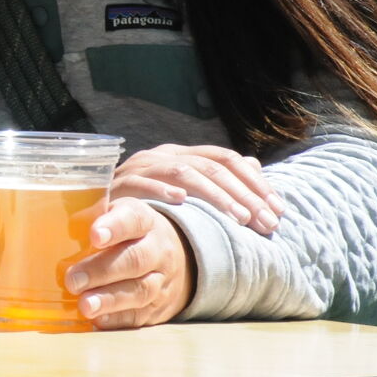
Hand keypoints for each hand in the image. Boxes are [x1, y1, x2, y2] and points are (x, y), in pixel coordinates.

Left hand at [66, 199, 193, 329]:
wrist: (177, 259)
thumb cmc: (128, 233)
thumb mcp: (117, 214)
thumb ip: (91, 214)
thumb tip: (46, 219)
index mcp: (144, 221)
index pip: (134, 219)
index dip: (115, 227)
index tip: (94, 236)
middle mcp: (157, 250)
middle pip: (135, 259)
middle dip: (102, 271)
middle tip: (72, 280)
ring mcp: (160, 281)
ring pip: (140, 290)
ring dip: (109, 300)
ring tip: (84, 305)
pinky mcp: (156, 308)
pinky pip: (140, 315)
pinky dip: (117, 318)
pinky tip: (98, 320)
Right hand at [112, 144, 285, 235]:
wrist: (99, 210)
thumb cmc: (147, 205)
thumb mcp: (184, 192)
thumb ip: (216, 179)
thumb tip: (254, 165)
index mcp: (181, 154)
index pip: (226, 159)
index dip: (255, 183)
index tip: (278, 210)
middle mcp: (163, 155)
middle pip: (211, 167)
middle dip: (244, 195)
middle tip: (267, 223)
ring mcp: (140, 167)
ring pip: (185, 172)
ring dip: (216, 196)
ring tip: (239, 219)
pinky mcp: (119, 184)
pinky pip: (142, 184)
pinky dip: (162, 190)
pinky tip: (181, 202)